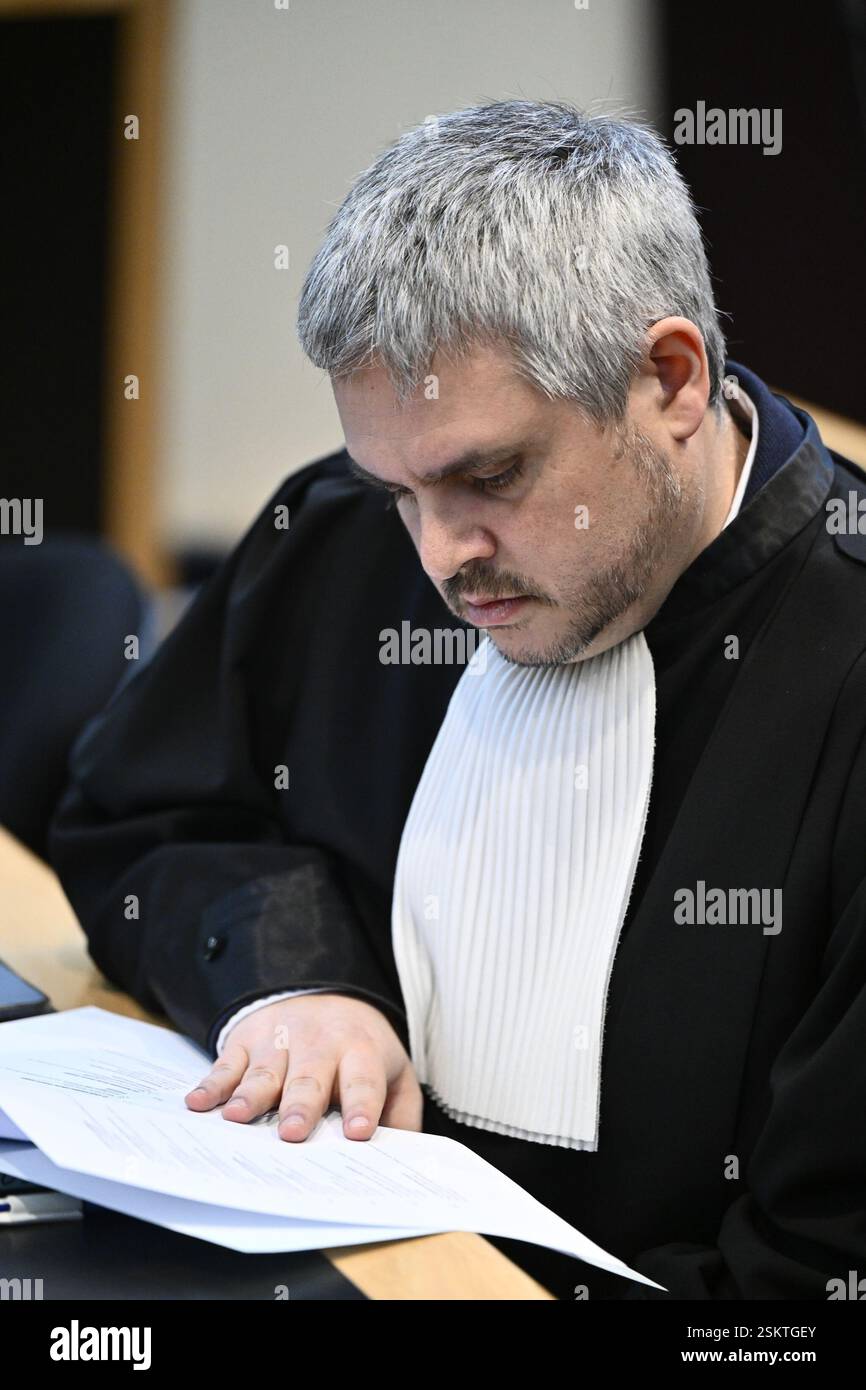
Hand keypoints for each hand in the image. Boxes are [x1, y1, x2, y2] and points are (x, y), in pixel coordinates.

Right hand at [184, 993, 421, 1142]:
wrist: (324, 992)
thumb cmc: (359, 1050)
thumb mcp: (394, 1071)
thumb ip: (401, 1112)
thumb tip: (405, 1158)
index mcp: (361, 1053)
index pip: (363, 1080)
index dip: (361, 1104)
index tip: (357, 1131)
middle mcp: (320, 1044)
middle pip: (310, 1077)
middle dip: (301, 1105)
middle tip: (294, 1132)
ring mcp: (280, 1041)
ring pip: (266, 1071)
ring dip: (251, 1094)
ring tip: (238, 1117)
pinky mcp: (247, 1041)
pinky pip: (228, 1063)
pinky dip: (212, 1083)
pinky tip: (199, 1102)